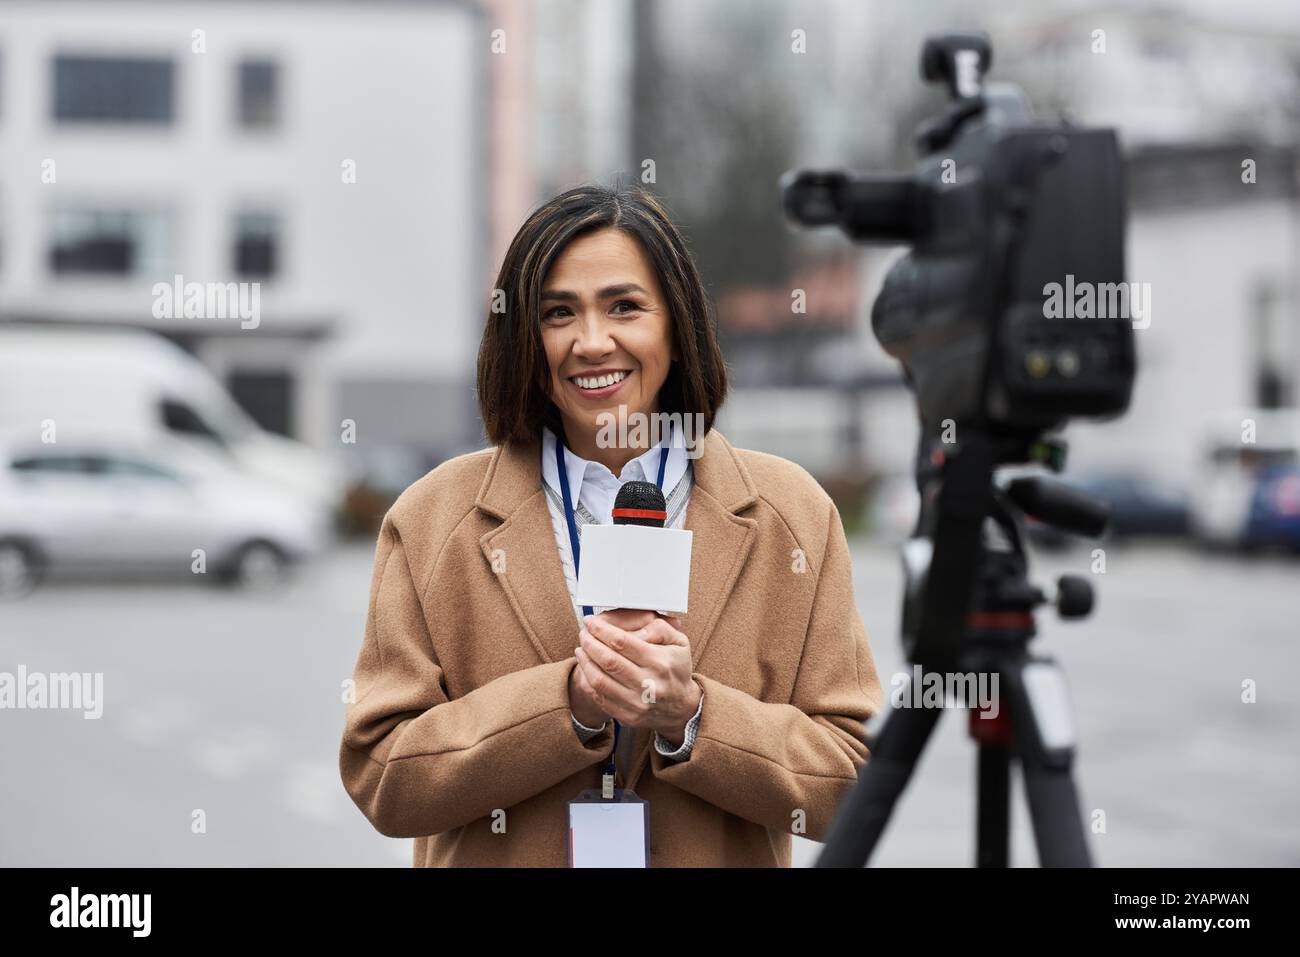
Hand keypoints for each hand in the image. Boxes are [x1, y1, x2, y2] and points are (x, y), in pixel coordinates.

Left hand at [573, 609, 701, 738]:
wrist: (681, 708)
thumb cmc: (676, 669)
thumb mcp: (679, 642)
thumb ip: (659, 628)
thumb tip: (634, 627)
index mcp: (660, 662)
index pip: (621, 642)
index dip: (601, 629)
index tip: (591, 621)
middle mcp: (648, 684)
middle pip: (608, 660)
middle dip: (590, 643)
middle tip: (584, 633)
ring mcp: (638, 703)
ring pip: (600, 680)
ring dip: (585, 662)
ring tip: (581, 649)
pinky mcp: (628, 716)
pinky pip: (600, 697)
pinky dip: (589, 680)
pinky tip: (587, 668)